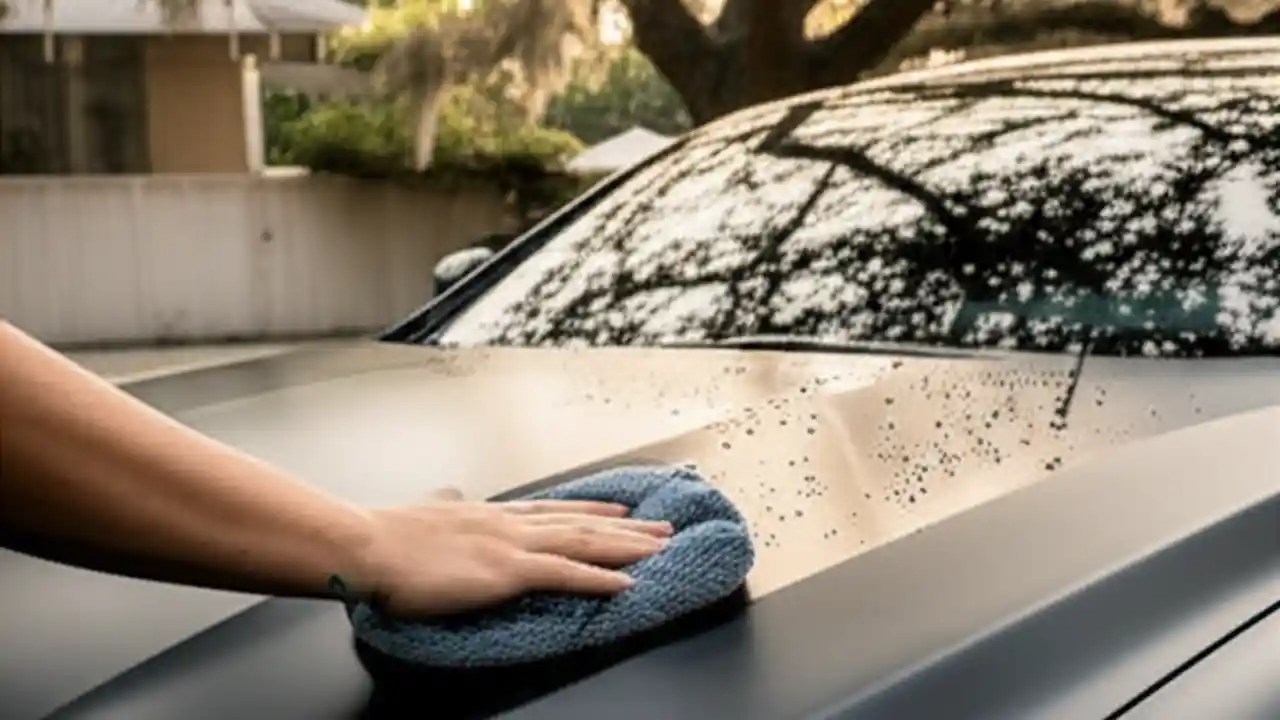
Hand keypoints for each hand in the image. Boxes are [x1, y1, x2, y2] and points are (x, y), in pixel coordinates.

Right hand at [349, 489, 672, 617]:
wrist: (367, 545)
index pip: (554, 508)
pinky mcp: (508, 571)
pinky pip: (566, 574)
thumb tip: (445, 496)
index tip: (620, 508)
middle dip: (626, 527)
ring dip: (626, 547)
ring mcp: (512, 545)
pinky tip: (626, 584)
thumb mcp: (424, 512)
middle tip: (662, 528)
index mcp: (490, 514)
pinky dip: (599, 579)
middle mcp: (510, 523)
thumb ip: (443, 507)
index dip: (592, 508)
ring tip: (661, 549)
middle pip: (581, 522)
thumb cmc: (385, 537)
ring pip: (584, 542)